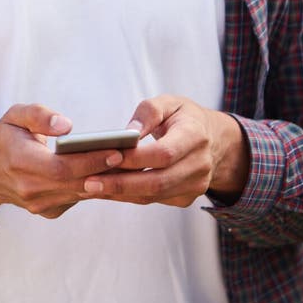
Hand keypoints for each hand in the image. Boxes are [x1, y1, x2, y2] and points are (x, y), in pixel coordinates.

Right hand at [0, 103, 123, 228]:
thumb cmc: (7, 136)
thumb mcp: (14, 115)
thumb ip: (38, 115)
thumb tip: (67, 125)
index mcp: (20, 162)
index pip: (62, 167)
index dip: (91, 161)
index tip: (117, 150)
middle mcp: (29, 189)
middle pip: (76, 183)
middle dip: (107, 170)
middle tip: (136, 156)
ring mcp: (39, 204)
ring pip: (80, 193)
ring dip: (107, 180)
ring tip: (134, 163)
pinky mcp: (49, 210)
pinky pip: (78, 198)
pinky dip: (97, 186)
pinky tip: (117, 173)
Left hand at [82, 95, 249, 207]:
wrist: (213, 140)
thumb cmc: (183, 117)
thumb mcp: (169, 102)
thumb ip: (148, 112)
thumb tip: (127, 133)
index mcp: (195, 136)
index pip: (164, 153)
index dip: (137, 157)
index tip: (109, 155)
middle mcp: (199, 165)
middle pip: (158, 181)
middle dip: (121, 183)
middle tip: (89, 182)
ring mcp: (195, 185)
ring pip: (154, 194)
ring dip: (120, 193)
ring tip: (91, 187)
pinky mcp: (186, 198)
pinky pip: (154, 200)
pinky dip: (128, 196)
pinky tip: (106, 190)